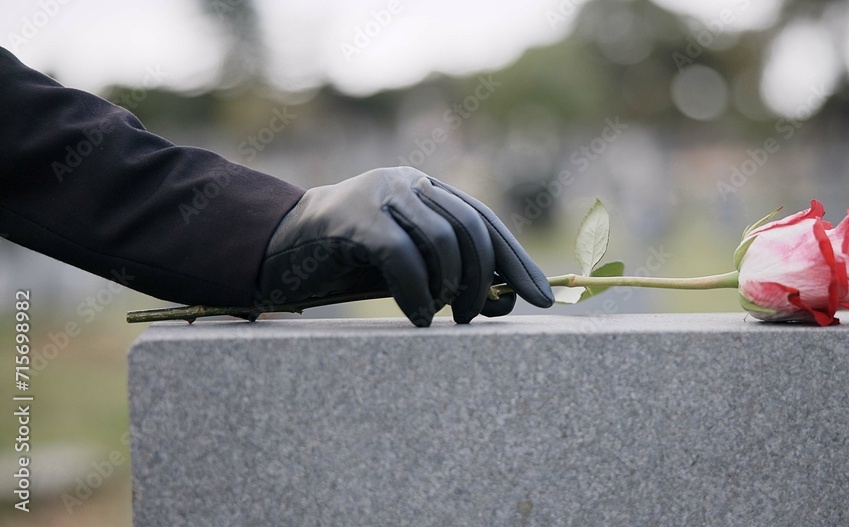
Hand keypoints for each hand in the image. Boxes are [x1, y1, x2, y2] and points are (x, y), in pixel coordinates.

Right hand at [256, 167, 553, 325]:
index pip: (485, 222)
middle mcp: (409, 182)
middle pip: (472, 228)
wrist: (277, 246)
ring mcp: (381, 194)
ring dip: (452, 287)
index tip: (543, 298)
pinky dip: (418, 293)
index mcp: (427, 189)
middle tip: (477, 317)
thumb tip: (501, 300)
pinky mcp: (355, 216)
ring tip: (443, 316)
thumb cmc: (348, 261)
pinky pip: (403, 256)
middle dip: (487, 279)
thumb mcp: (407, 263)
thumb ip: (448, 272)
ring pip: (444, 240)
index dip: (517, 261)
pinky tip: (419, 318)